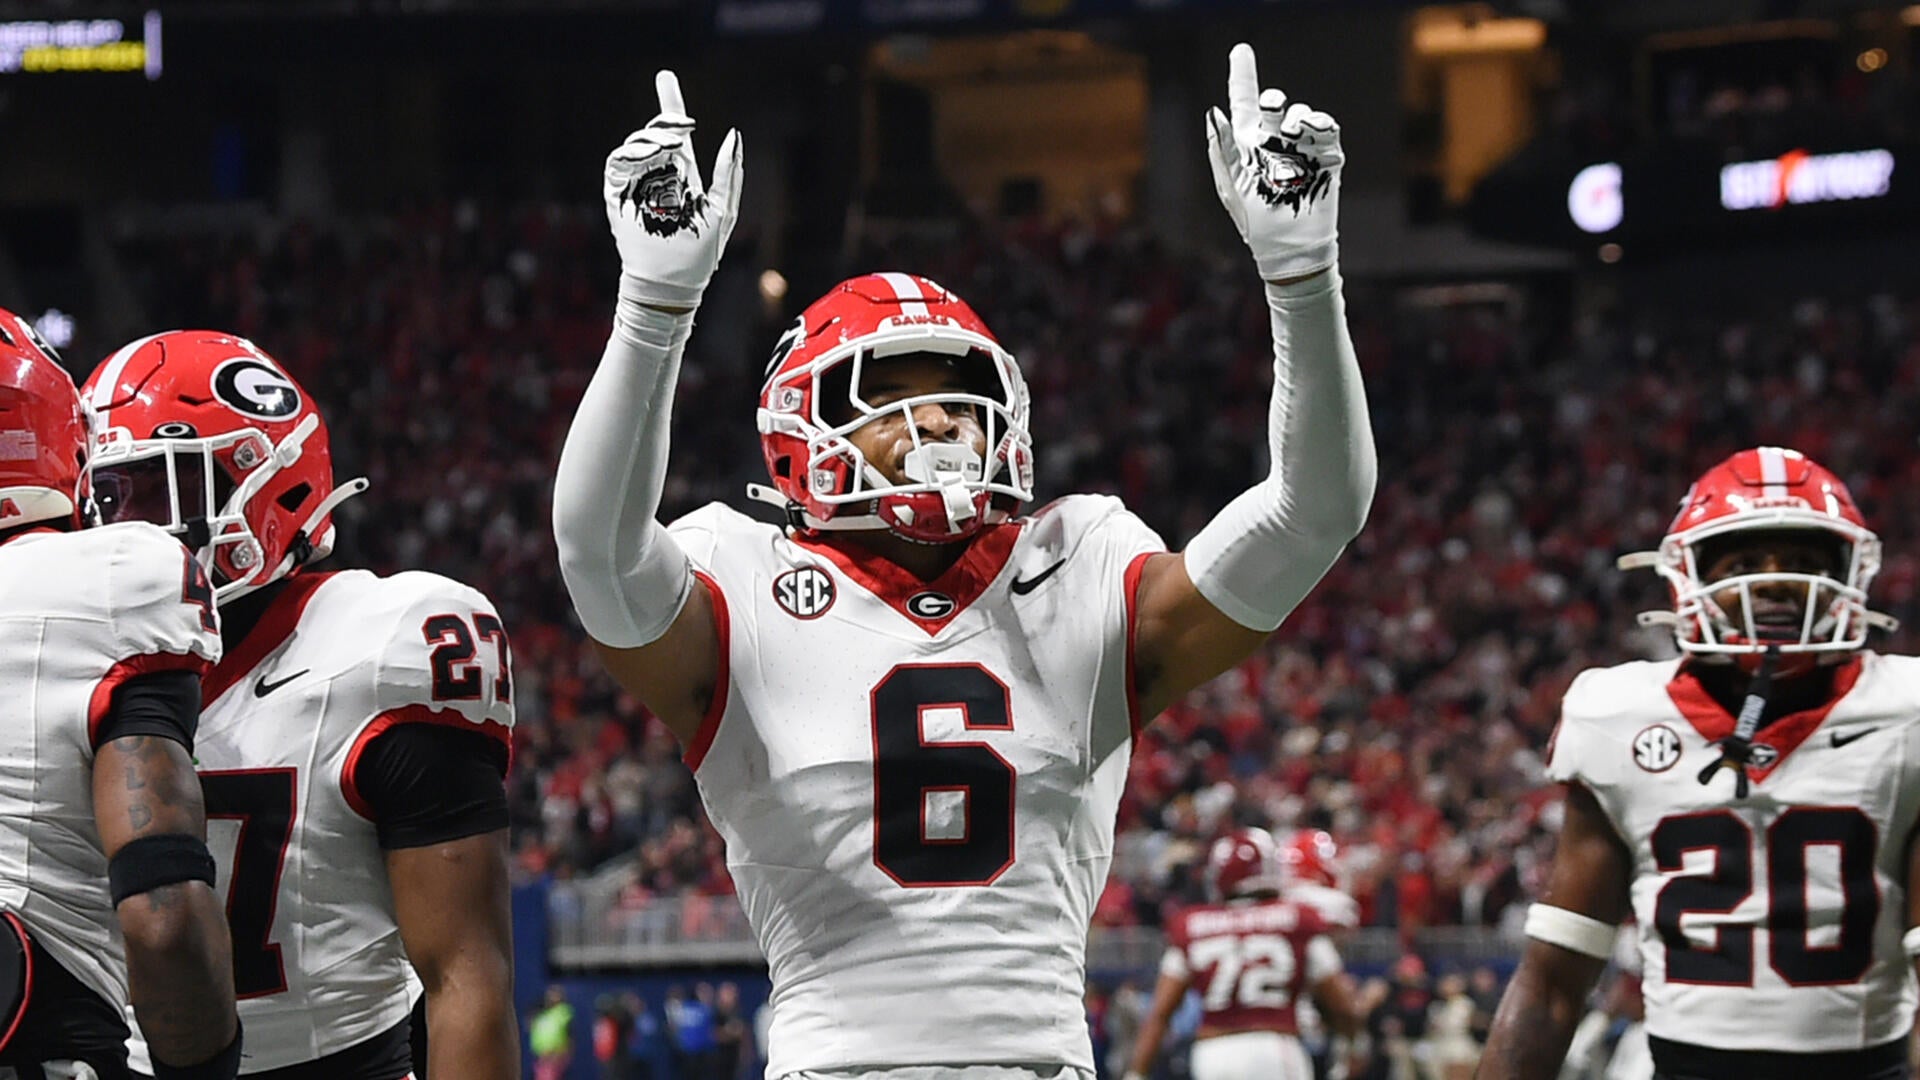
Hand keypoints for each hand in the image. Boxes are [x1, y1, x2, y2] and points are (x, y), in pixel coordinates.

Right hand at [604, 70, 743, 310]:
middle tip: (682, 124)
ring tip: (670, 146)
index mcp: (682, 177)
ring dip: (653, 137)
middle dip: (665, 118)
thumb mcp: (724, 211)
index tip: (666, 77)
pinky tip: (650, 156)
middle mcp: (657, 176)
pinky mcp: (618, 196)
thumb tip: (734, 135)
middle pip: (654, 132)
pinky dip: (632, 153)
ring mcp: (636, 184)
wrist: (671, 284)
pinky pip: (618, 163)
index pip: (675, 135)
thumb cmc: (701, 255)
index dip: (671, 106)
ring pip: (637, 144)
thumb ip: (730, 173)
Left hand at [1205, 42, 1342, 281]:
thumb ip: (1221, 150)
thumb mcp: (1231, 187)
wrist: (1290, 247)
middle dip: (1274, 99)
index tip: (1241, 51)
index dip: (1242, 76)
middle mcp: (1275, 142)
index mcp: (1248, 145)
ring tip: (1292, 133)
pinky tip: (1311, 132)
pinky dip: (1320, 123)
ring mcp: (1302, 148)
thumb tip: (1214, 113)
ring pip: (1301, 114)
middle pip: (1275, 104)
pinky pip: (1326, 128)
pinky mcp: (1326, 157)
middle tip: (1272, 107)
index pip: (1244, 103)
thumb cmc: (1255, 222)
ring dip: (1297, 117)